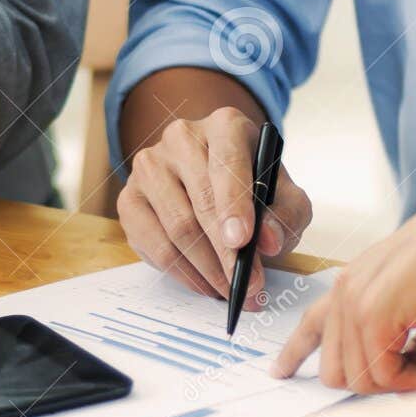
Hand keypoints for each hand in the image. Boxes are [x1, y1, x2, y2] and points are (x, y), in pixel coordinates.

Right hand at [117, 107, 312, 302]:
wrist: (213, 178)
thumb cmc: (253, 185)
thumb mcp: (285, 195)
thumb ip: (287, 215)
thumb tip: (268, 241)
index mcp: (224, 126)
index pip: (227, 163)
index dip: (235, 204)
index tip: (243, 242)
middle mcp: (181, 138)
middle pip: (201, 201)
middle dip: (226, 253)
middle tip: (247, 286)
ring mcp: (149, 166)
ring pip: (176, 227)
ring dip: (206, 269)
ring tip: (229, 291)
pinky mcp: (129, 198)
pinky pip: (152, 244)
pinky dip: (181, 272)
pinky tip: (203, 283)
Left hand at [271, 178, 415, 392]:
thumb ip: (412, 345)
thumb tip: (411, 380)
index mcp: (354, 283)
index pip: (312, 323)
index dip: (295, 351)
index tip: (281, 371)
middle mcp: (346, 290)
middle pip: (335, 371)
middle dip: (381, 383)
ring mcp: (354, 301)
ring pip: (358, 379)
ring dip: (404, 383)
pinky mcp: (373, 314)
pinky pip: (382, 375)